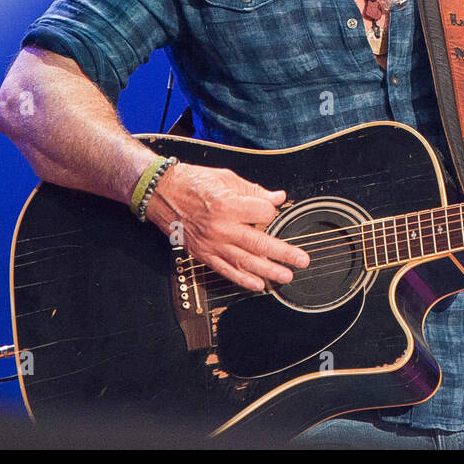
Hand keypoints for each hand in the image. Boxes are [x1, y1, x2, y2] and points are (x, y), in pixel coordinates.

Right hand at [144, 162, 309, 290]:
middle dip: (284, 253)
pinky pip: (226, 270)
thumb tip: (277, 197)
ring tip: (286, 276)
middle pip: (260, 243)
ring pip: (246, 261)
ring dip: (269, 271)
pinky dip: (243, 279)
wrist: (161, 193)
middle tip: (302, 260)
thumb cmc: (192, 182)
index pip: (264, 214)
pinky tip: (258, 285)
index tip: (270, 209)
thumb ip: (254, 190)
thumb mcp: (226, 178)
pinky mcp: (203, 254)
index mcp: (229, 205)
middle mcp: (222, 227)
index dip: (271, 211)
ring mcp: (212, 243)